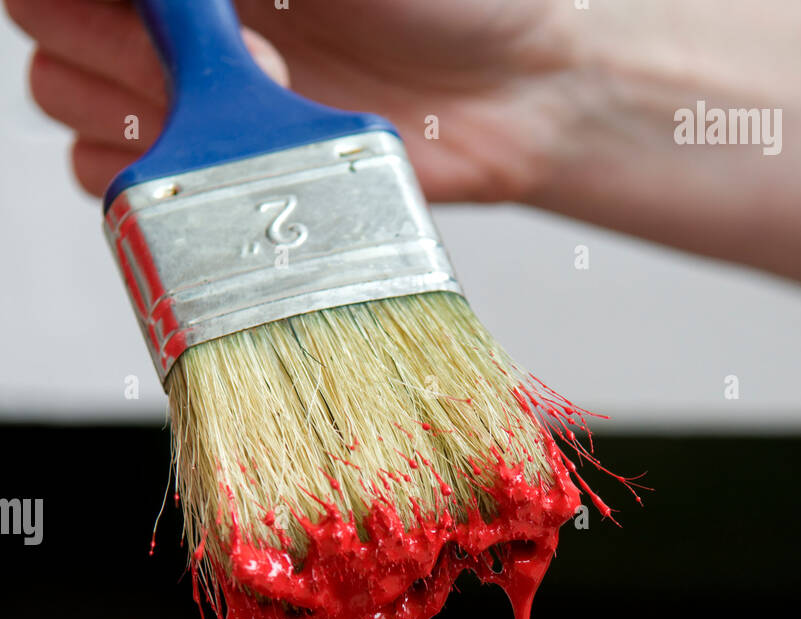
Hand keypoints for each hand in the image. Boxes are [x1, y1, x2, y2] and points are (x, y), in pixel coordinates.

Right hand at [4, 0, 579, 204]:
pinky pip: (109, 178)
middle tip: (222, 49)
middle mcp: (170, 13)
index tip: (167, 10)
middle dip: (116, 36)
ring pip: (66, 96)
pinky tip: (230, 160)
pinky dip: (150, 173)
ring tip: (256, 95)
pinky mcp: (203, 173)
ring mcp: (180, 91)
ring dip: (138, 102)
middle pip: (46, 21)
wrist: (511, 93)